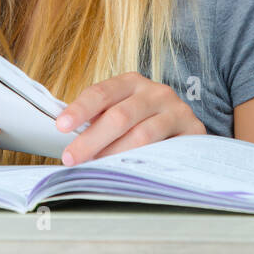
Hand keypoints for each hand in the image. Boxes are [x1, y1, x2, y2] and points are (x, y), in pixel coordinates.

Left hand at [55, 71, 205, 165]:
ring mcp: (176, 110)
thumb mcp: (123, 112)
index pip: (102, 92)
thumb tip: (68, 138)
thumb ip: (99, 120)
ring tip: (97, 167)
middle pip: (119, 116)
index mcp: (132, 82)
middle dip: (91, 139)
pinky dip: (144, 161)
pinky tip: (129, 171)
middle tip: (71, 157)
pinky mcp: (192, 130)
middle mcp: (155, 92)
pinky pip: (165, 149)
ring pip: (141, 134)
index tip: (61, 125)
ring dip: (115, 154)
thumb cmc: (146, 122)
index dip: (80, 109)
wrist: (187, 130)